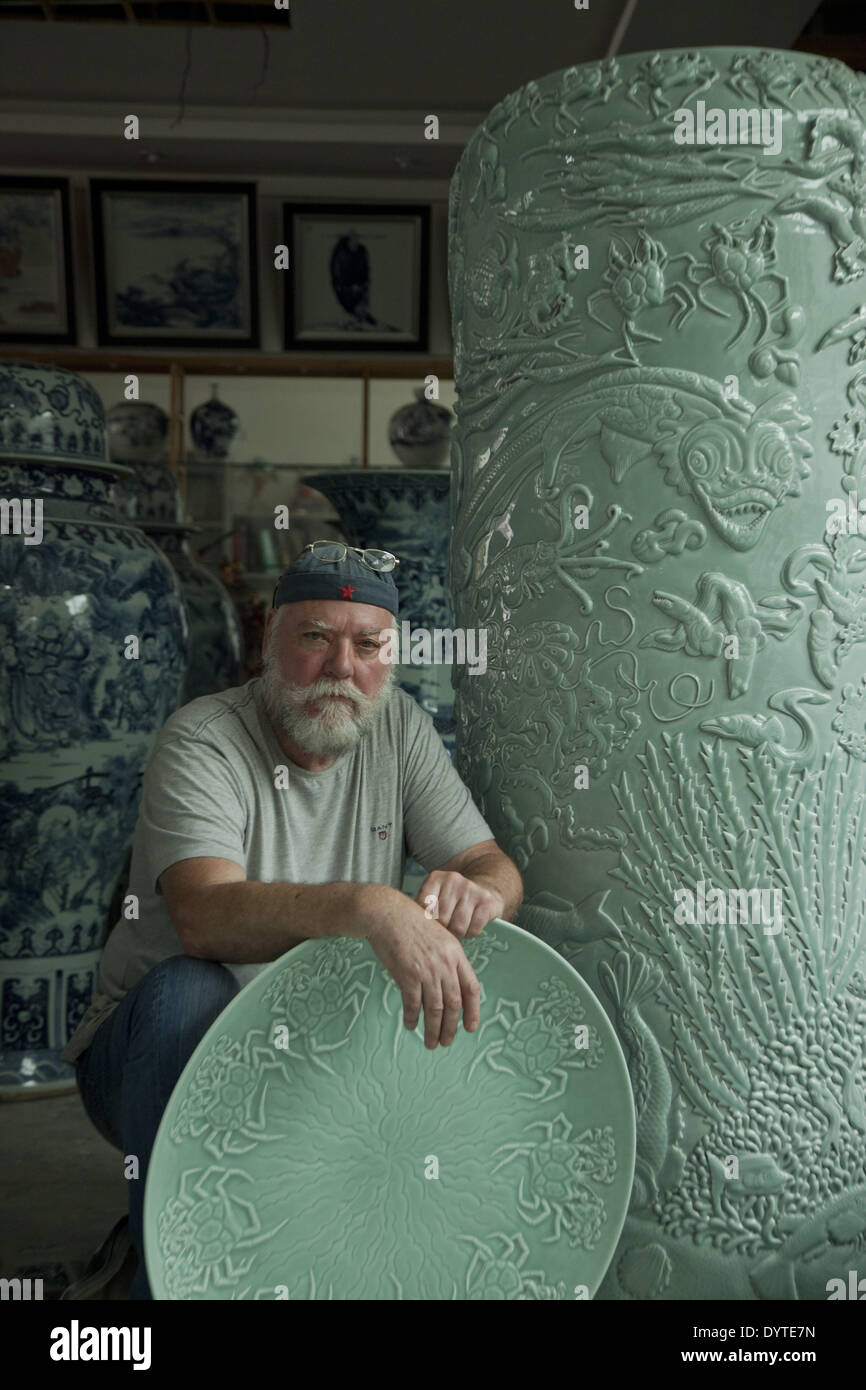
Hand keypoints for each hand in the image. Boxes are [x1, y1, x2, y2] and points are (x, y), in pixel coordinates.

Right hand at [367, 907, 480, 1048]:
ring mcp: (427, 970)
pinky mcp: (408, 975)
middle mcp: (445, 964)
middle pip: (454, 1004)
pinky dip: (413, 1018)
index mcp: (456, 954)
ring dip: (433, 1030)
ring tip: (431, 1043)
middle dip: (451, 1028)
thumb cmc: (411, 924)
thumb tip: (450, 986)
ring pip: (435, 1009)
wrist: (388, 914)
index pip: (472, 988)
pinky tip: (411, 1025)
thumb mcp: (440, 937)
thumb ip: (448, 960)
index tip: (470, 1028)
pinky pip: (413, 1004)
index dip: (473, 1011)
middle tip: (446, 1042)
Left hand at [416, 870, 503, 939]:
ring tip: (457, 926)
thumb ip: (422, 908)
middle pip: (441, 919)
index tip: (431, 924)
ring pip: (458, 927)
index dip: (427, 922)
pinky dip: (470, 932)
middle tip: (446, 927)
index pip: (423, 908)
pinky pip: (473, 929)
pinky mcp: (486, 901)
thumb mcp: (435, 896)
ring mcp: (471, 889)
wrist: (484, 888)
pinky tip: (470, 925)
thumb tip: (412, 928)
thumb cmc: (453, 899)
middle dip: (444, 929)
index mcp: (435, 878)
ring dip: (458, 933)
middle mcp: (453, 879)